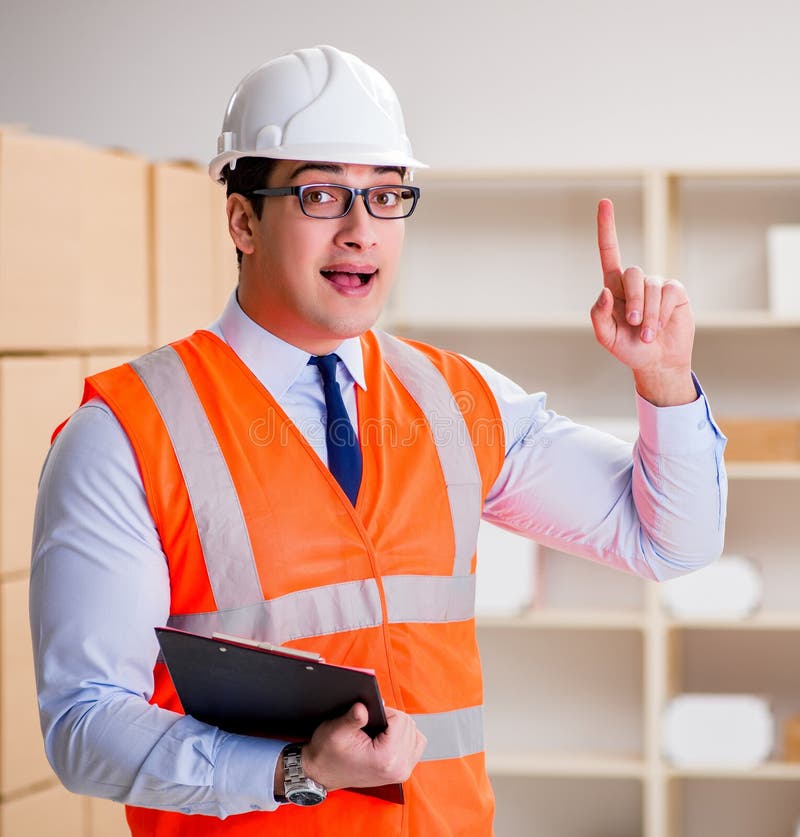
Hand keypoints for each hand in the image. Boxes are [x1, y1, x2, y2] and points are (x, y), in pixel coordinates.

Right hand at [302, 703, 426, 790]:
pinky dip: (404, 737)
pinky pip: (415, 745)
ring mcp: (403, 772)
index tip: (369, 718)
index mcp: (386, 758)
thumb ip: (353, 717)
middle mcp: (400, 767)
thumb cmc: (328, 753)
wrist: (323, 774)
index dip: (384, 712)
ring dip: (399, 728)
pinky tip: (388, 738)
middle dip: (392, 720)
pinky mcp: (402, 772)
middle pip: (409, 725)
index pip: (401, 719)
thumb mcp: (335, 730)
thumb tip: (363, 706)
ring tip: (379, 732)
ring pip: (414, 733)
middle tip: (371, 725)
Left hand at [591, 199, 696, 405]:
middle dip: (634, 302)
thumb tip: (605, 291)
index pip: (609, 252)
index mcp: (614, 288)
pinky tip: (660, 327)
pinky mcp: (676, 292)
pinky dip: (662, 313)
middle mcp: (636, 282)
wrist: (655, 362)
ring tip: (647, 333)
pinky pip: (669, 293)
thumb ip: (598, 314)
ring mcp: (657, 286)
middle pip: (633, 273)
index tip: (604, 202)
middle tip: (633, 324)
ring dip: (648, 314)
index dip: (606, 228)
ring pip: (652, 287)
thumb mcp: (605, 336)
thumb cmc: (627, 348)